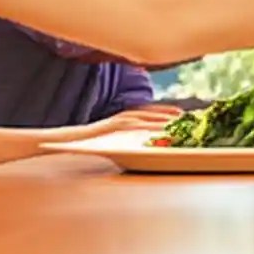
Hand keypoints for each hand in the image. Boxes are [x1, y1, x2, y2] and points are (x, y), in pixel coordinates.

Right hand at [47, 107, 183, 144]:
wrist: (70, 140)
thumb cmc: (90, 141)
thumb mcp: (111, 137)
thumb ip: (124, 136)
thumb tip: (139, 142)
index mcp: (122, 117)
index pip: (146, 111)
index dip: (162, 111)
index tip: (177, 112)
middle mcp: (121, 115)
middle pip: (148, 111)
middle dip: (165, 111)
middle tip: (183, 113)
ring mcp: (117, 120)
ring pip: (143, 116)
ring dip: (160, 117)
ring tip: (175, 119)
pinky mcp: (112, 126)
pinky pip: (133, 125)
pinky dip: (146, 125)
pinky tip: (157, 128)